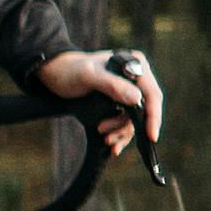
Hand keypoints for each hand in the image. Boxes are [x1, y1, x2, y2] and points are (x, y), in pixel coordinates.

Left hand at [38, 47, 163, 154]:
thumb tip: (138, 99)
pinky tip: (112, 144)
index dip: (153, 116)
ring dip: (121, 132)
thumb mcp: (88, 76)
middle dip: (129, 126)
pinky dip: (120, 134)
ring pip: (135, 119)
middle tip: (108, 138)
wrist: (57, 75)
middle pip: (146, 109)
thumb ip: (112, 85)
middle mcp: (138, 77)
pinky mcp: (122, 102)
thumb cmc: (70, 71)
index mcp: (136, 65)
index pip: (152, 94)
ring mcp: (130, 90)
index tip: (151, 136)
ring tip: (105, 139)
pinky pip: (128, 122)